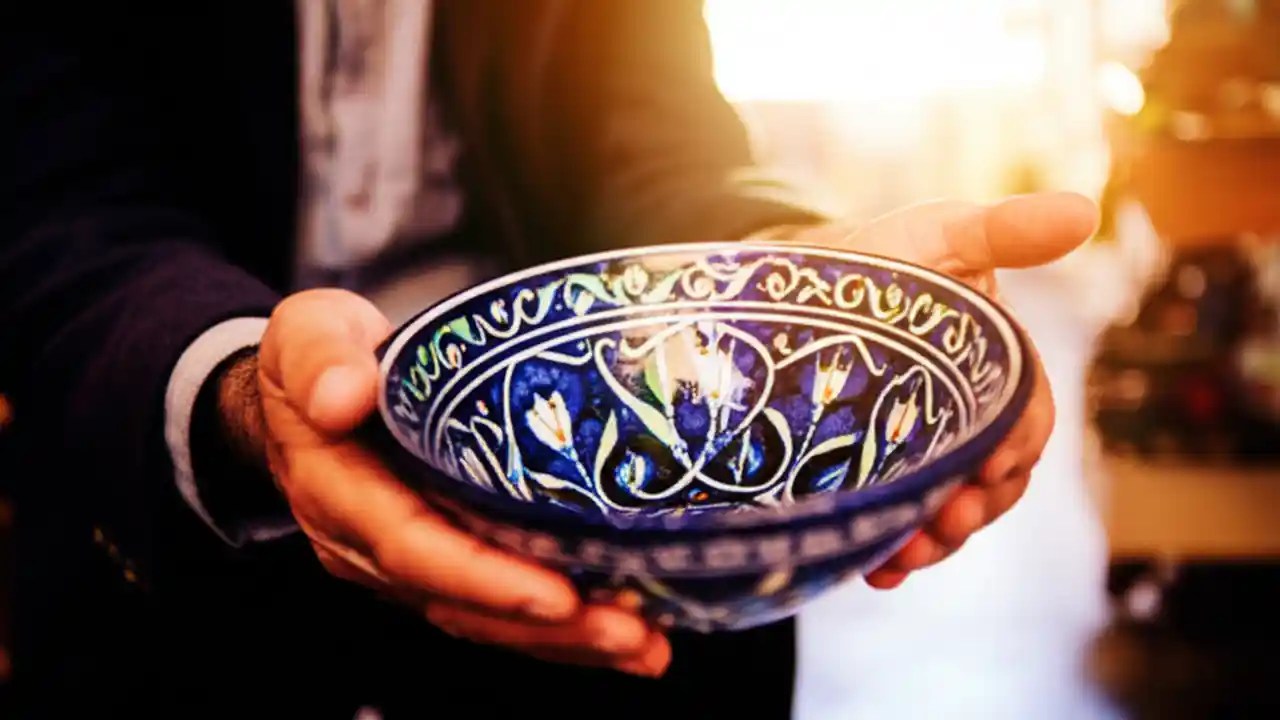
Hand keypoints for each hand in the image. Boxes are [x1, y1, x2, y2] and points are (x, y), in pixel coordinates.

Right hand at [221, 289, 670, 676]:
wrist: (304, 394)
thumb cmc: (316, 359)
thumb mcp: (307, 334)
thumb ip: (320, 357)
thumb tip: (340, 396)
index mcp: (338, 491)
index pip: (413, 548)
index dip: (484, 578)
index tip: (556, 594)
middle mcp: (370, 546)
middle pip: (462, 601)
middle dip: (549, 626)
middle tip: (633, 633)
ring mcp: (406, 563)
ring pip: (486, 618)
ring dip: (567, 640)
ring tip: (645, 646)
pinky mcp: (441, 562)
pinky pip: (498, 606)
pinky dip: (561, 628)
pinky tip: (628, 634)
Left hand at [784, 191, 1098, 587]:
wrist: (790, 285)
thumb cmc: (879, 255)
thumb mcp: (942, 234)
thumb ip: (1004, 232)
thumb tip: (1083, 213)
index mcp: (994, 370)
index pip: (1025, 420)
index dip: (1019, 446)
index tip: (996, 465)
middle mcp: (963, 419)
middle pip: (990, 481)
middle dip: (976, 508)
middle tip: (948, 523)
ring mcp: (916, 452)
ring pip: (945, 509)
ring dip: (935, 538)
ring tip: (905, 554)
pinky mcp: (869, 473)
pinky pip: (892, 521)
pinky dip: (891, 549)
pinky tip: (878, 568)